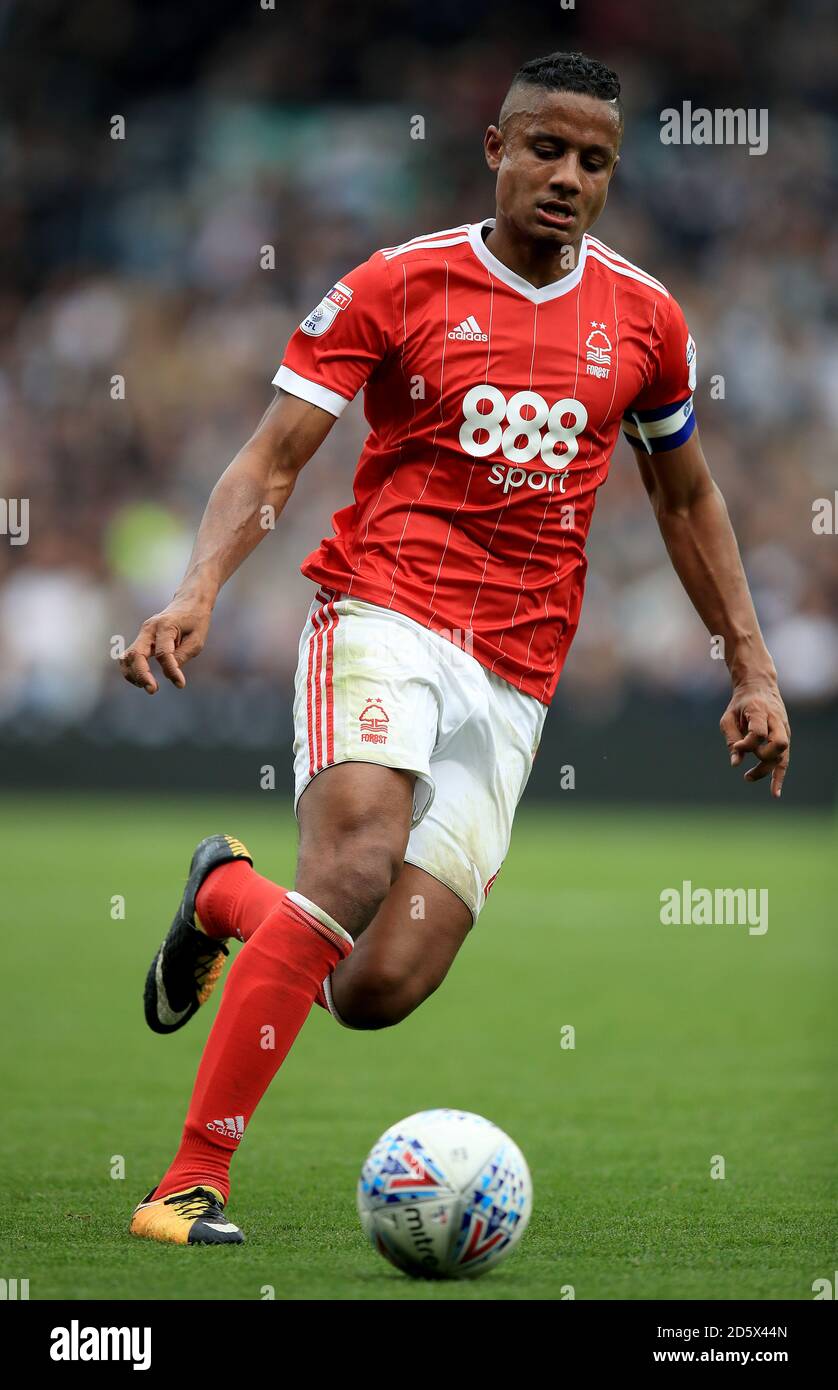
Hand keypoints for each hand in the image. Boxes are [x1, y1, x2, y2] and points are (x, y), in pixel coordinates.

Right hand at [120, 600, 211, 693]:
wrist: (188, 603)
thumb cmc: (195, 621)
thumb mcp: (196, 640)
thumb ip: (182, 657)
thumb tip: (168, 675)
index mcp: (166, 626)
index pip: (163, 653)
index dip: (170, 670)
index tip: (180, 684)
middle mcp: (149, 628)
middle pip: (137, 654)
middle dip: (142, 674)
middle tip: (153, 690)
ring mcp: (143, 633)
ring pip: (128, 656)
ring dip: (133, 674)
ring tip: (149, 687)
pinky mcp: (141, 639)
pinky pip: (130, 656)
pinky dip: (131, 670)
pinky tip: (141, 681)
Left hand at [719, 680, 789, 797]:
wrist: (760, 687)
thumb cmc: (740, 704)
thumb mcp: (729, 717)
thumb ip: (731, 738)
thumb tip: (736, 763)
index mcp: (760, 712)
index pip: (759, 733)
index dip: (747, 744)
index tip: (737, 747)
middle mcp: (776, 721)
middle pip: (779, 744)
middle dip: (763, 757)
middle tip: (749, 758)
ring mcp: (783, 730)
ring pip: (782, 755)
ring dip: (766, 770)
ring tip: (747, 777)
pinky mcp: (784, 738)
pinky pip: (784, 760)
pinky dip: (779, 777)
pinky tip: (774, 793)